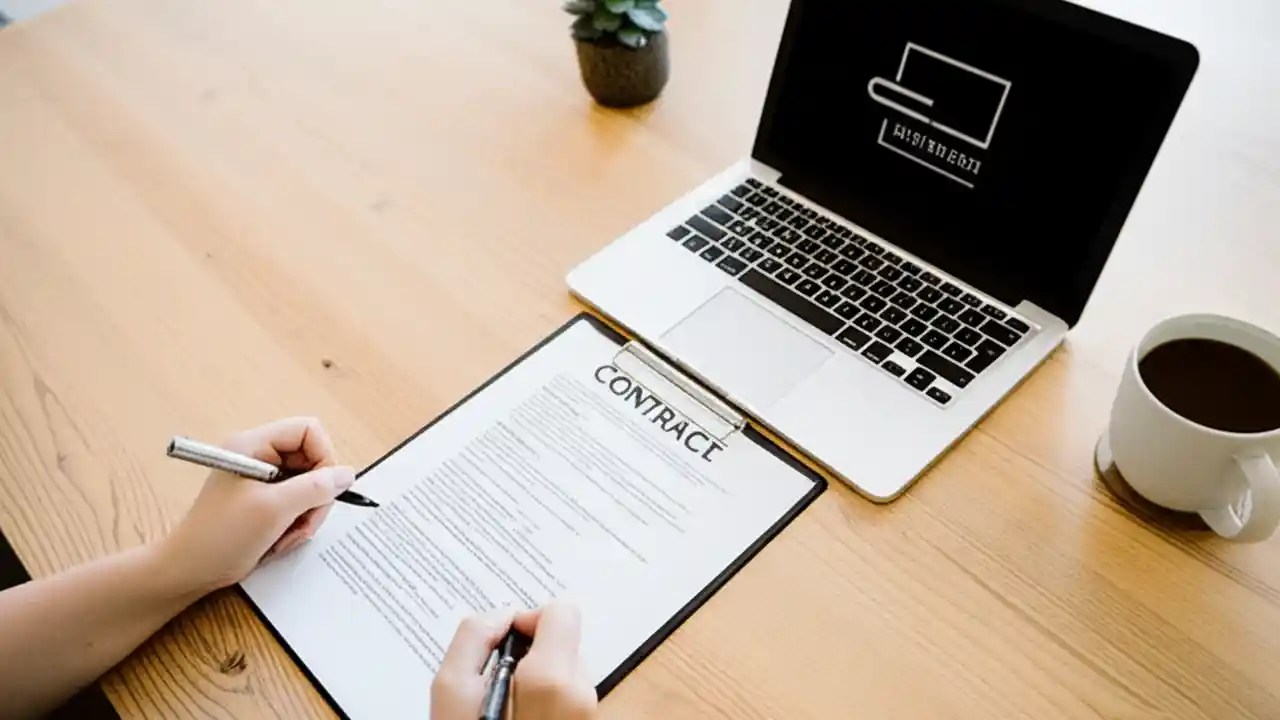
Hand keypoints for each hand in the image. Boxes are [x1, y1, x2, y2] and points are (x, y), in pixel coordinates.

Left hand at [160, 417, 355, 594]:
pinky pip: (297, 502)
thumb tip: (348, 474)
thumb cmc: (220, 537)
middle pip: (311, 458)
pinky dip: (297, 522)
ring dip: (307, 513)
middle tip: (305, 522)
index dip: (324, 457)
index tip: (323, 489)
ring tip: (288, 535)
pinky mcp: (263, 500)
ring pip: (308, 484)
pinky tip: (281, 539)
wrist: (188, 571)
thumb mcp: (274, 510)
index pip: (307, 431)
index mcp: (253, 445)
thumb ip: (315, 488)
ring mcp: (261, 479)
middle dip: (316, 493)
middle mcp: (258, 456)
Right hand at [431, 603, 596, 719]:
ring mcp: (588, 715)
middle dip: (531, 658)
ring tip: (506, 714)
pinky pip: (568, 701)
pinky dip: (546, 706)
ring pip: (566, 676)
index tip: (505, 644)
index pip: (562, 613)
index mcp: (552, 679)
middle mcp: (581, 695)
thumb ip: (474, 639)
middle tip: (498, 689)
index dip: (529, 621)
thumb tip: (501, 615)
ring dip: (537, 685)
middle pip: (564, 645)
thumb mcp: (452, 695)